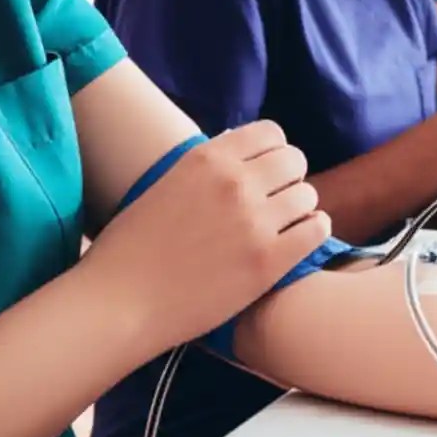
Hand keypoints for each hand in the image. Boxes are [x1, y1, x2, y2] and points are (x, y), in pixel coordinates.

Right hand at [80, 122, 328, 348]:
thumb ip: (208, 167)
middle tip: (276, 203)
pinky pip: (317, 229)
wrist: (119, 303)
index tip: (266, 173)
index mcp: (207, 158)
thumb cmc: (133, 247)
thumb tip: (244, 151)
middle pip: (294, 161)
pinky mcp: (268, 261)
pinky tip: (295, 242)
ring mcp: (254, 222)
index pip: (271, 133)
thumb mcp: (168, 184)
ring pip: (308, 195)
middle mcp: (235, 182)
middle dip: (289, 180)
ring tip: (282, 227)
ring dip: (299, 209)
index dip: (273, 153)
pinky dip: (312, 232)